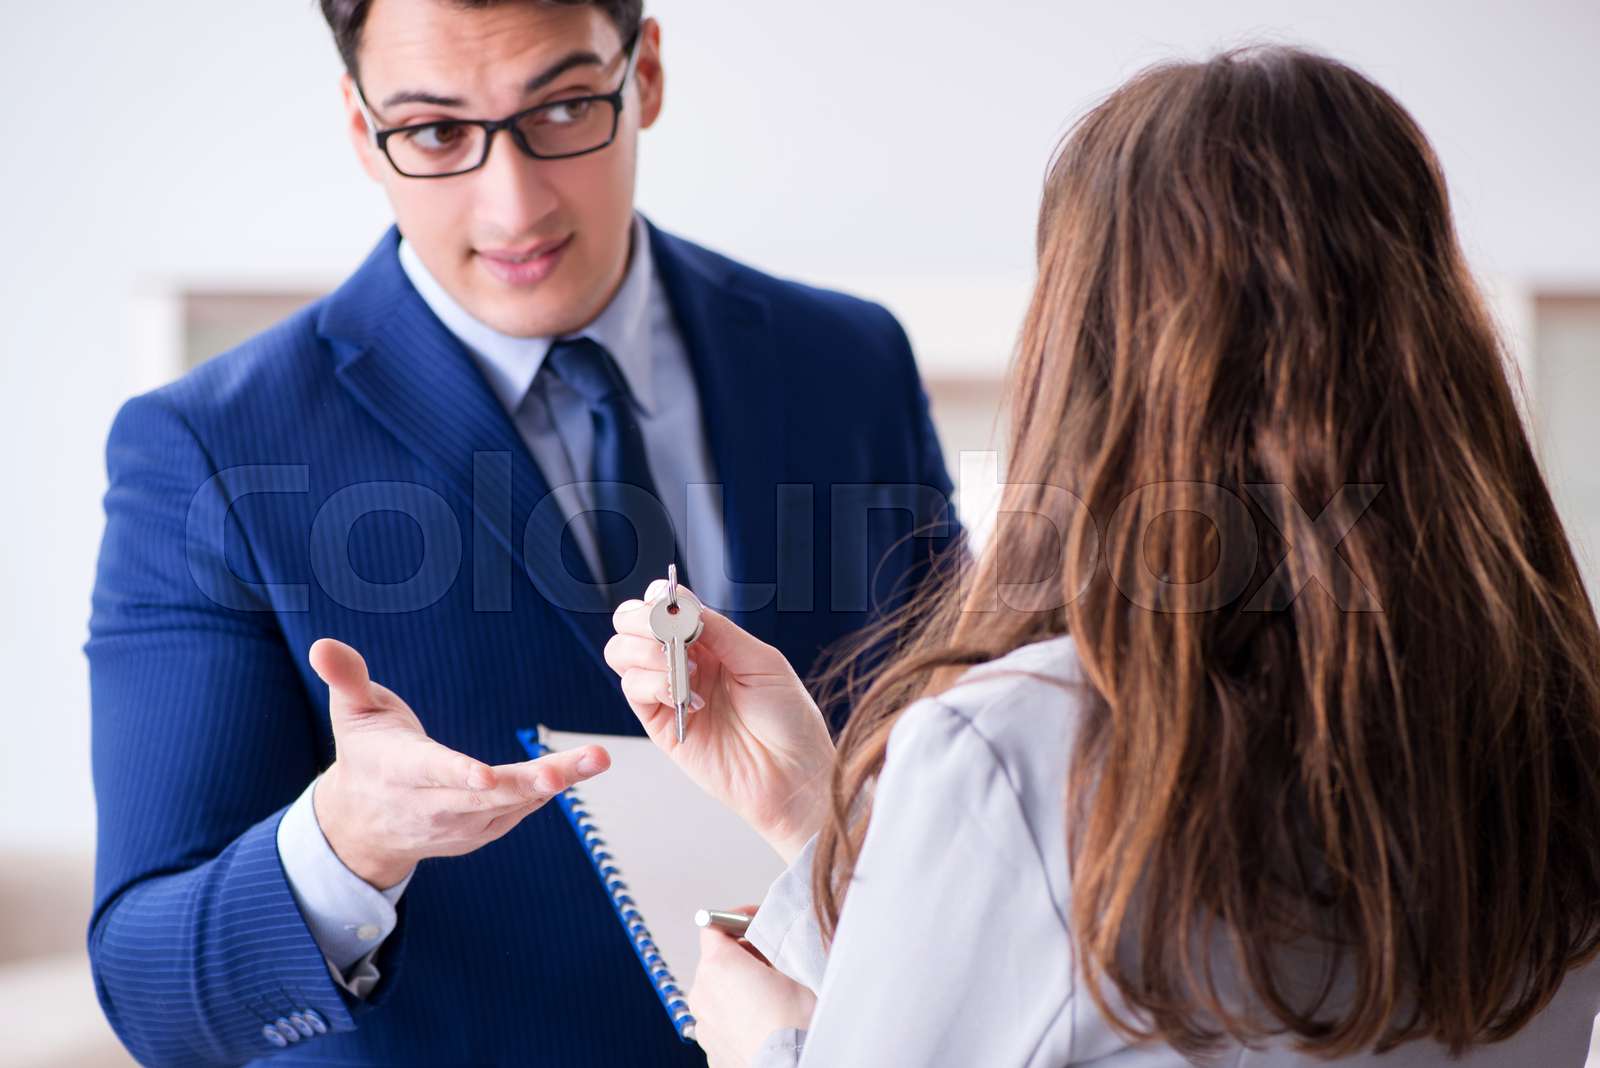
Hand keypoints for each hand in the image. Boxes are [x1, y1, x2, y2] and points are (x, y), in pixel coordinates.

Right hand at [308, 637, 609, 887]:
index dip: (459, 774)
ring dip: (556, 784)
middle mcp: (433, 805)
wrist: (364, 824)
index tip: (486, 775)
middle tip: (566, 767)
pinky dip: (548, 793)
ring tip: (597, 759)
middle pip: (486, 795)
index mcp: (401, 771)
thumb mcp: (351, 713)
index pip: (431, 773)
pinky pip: (519, 812)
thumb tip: (322, 645)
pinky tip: (580, 768)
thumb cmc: (366, 755)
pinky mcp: (482, 832)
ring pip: (513, 806)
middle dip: (530, 782)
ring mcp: (460, 825)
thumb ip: (346, 678)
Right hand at [605, 581, 833, 863]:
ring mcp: (668, 692)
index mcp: (711, 640)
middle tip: (667, 632)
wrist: (792, 775)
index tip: (676, 606)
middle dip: (641, 619)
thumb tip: (682, 604)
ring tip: (686, 670)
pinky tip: (684, 695)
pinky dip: (652, 683)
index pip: (665, 604)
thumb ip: (720, 631)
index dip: (662, 599)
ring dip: (646, 651)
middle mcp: (684, 661)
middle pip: (630, 623)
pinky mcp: (660, 724)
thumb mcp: (762, 662)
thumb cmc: (789, 721)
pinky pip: (633, 690)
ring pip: (621, 652)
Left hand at [689, 918, 815, 1067]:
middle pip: (715, 961)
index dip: (736, 920)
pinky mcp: (710, 1050)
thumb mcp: (790, 968)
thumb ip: (770, 949)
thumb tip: (768, 945)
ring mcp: (703, 1024)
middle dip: (741, 957)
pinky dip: (736, 1017)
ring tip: (768, 997)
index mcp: (717, 966)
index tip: (754, 922)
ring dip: (736, 988)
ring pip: (717, 993)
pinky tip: (761, 1023)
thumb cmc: (794, 1022)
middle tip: (771, 961)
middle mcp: (702, 993)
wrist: (791, 1066)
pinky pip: (720, 1022)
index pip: (713, 926)